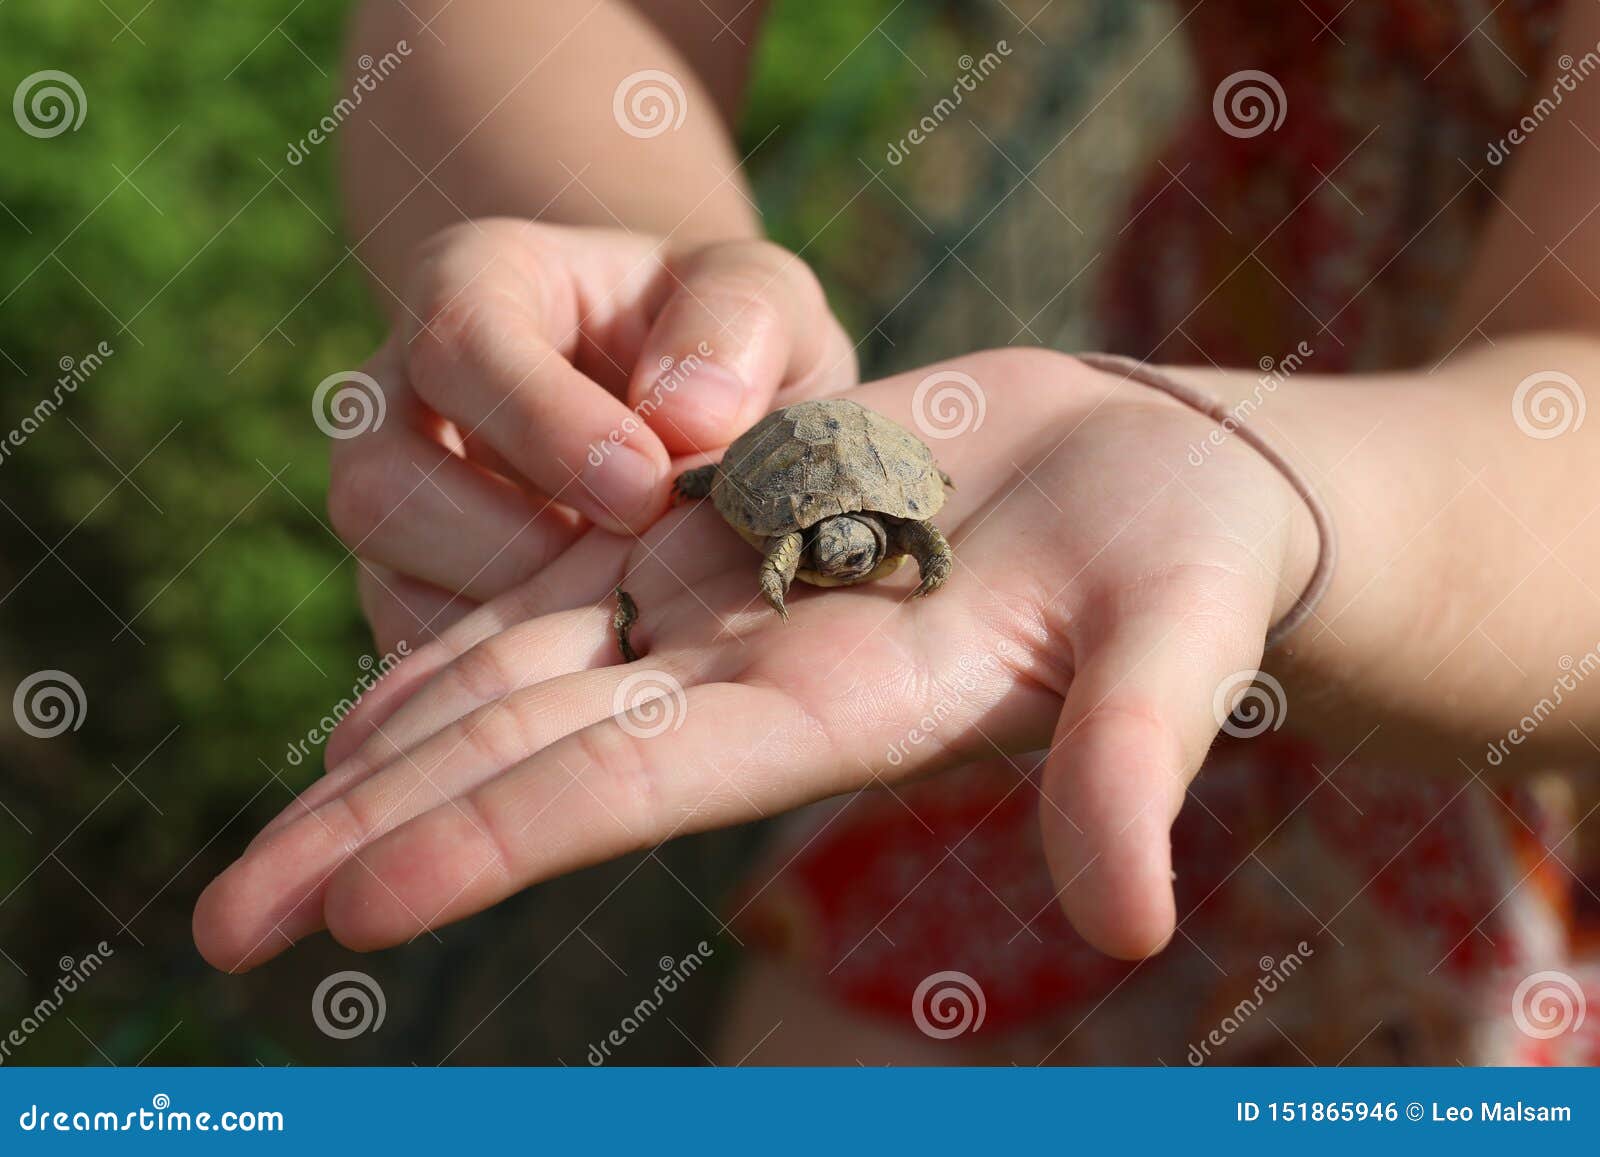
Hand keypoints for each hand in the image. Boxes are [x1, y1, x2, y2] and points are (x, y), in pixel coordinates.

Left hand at [197, 348, 1315, 968]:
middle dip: (376, 829)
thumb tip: (1131, 924)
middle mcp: (756, 676)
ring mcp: (730, 610)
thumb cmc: (1195, 551)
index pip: (631, 784)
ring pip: (523, 683)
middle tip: (218, 925)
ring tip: (265, 833)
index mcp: (840, 706)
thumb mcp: (1179, 635)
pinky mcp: (726, 536)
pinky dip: (465, 652)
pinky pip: (567, 602)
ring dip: (389, 753)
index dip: (489, 835)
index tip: (342, 902)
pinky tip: (374, 699)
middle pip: (530, 758)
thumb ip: (1131, 759)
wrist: (1165, 474)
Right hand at [327, 219, 856, 651]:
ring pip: (392, 581)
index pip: (460, 344)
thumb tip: (689, 415)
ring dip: (512, 618)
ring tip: (631, 616)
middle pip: (384, 482)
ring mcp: (397, 506)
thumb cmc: (721, 342)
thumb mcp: (757, 299)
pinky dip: (511, 671)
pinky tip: (604, 662)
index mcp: (476, 286)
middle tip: (638, 573)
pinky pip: (423, 653)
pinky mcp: (412, 593)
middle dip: (515, 543)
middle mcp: (402, 396)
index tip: (648, 489)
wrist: (699, 407)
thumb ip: (738, 319)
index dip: (546, 424)